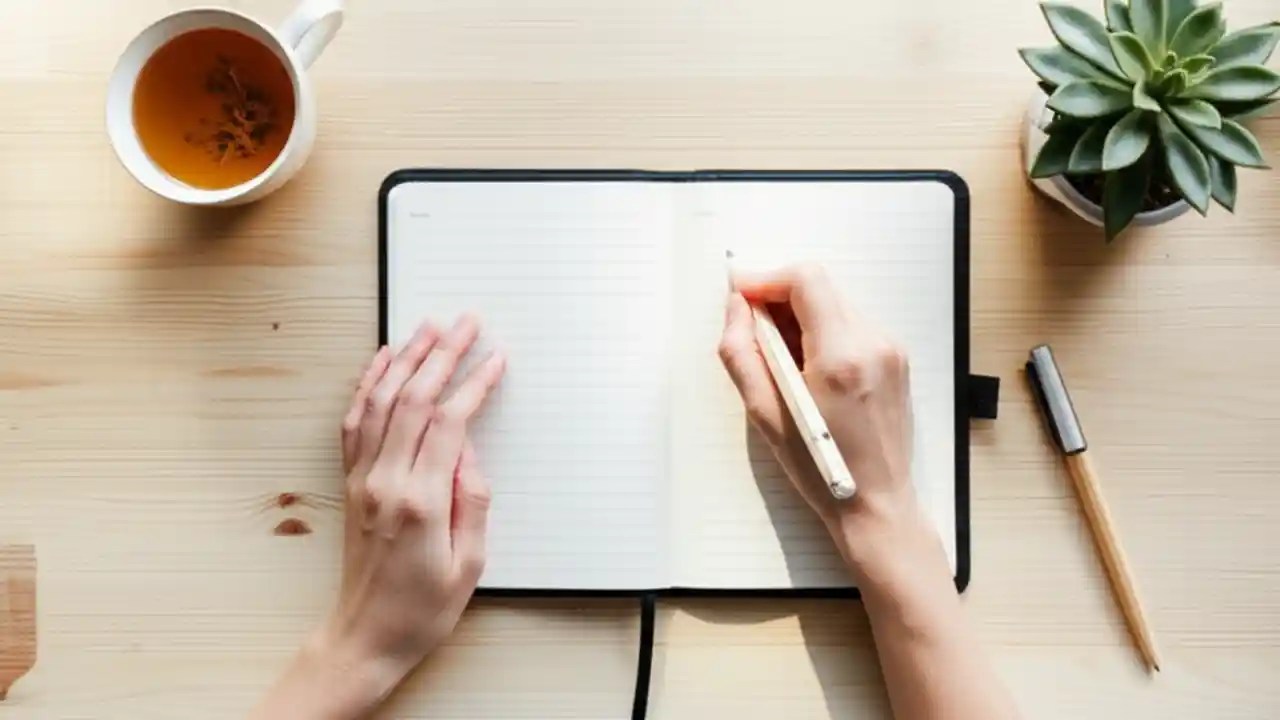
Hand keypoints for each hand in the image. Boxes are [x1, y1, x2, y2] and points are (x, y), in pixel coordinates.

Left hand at [250, 316, 505, 719]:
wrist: (365, 636)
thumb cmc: (422, 609)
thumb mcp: (469, 564)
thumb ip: (473, 500)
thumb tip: (469, 450)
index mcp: (420, 500)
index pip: (448, 423)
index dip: (473, 384)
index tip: (495, 359)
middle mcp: (385, 480)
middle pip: (412, 399)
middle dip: (442, 354)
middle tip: (465, 323)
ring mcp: (363, 479)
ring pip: (380, 402)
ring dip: (405, 360)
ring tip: (427, 328)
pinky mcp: (352, 483)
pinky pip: (356, 422)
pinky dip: (368, 386)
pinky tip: (381, 363)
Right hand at [717, 264, 934, 580]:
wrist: (877, 504)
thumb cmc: (820, 469)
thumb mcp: (764, 414)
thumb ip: (742, 353)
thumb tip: (737, 307)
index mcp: (841, 355)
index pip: (805, 280)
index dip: (766, 280)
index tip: (740, 297)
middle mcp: (873, 343)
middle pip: (820, 288)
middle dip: (780, 300)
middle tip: (754, 335)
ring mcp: (890, 349)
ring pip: (834, 305)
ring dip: (801, 318)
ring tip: (782, 363)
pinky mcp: (895, 359)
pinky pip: (851, 325)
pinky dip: (823, 334)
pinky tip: (809, 371)